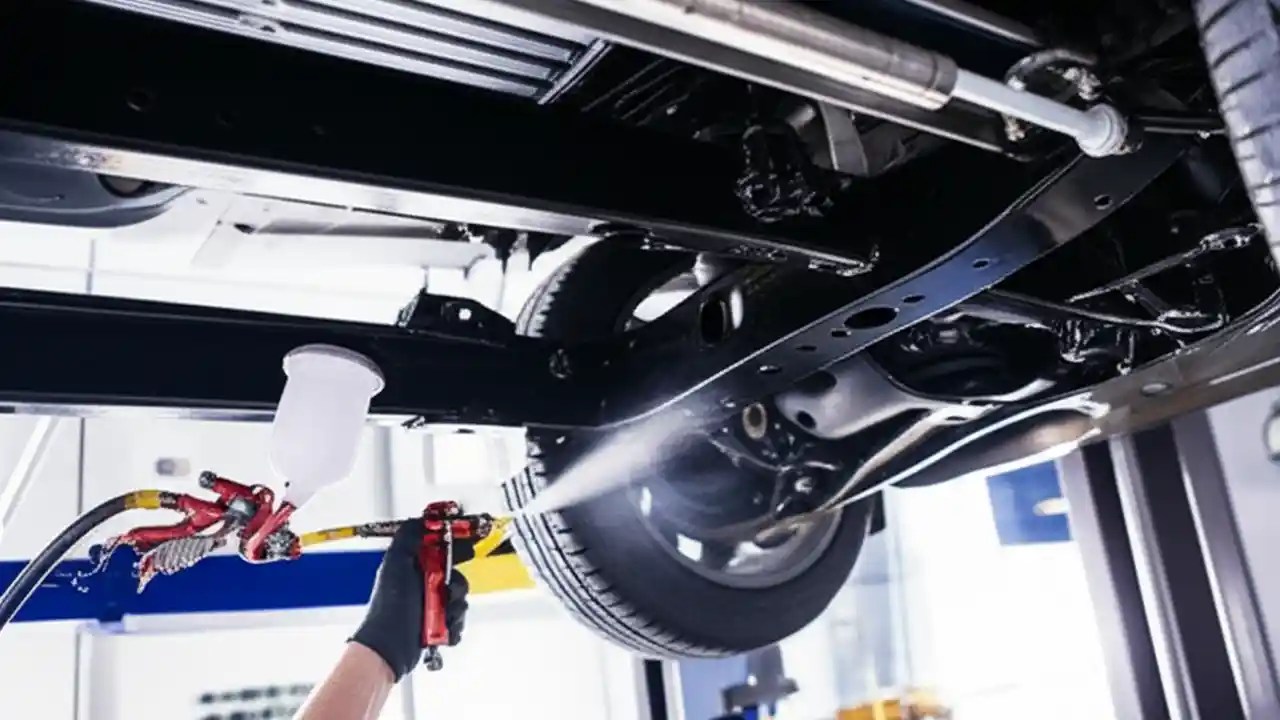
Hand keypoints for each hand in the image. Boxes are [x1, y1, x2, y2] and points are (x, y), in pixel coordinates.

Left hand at [350, 520, 472, 680]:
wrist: (389, 647)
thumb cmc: (389, 608)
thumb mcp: (396, 563)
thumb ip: (408, 538)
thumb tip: (420, 519)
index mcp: (413, 567)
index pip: (440, 548)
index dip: (456, 544)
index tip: (469, 542)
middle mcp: (422, 586)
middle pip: (456, 576)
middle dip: (457, 586)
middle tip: (447, 592)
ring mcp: (431, 607)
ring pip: (460, 600)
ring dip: (455, 609)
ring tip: (441, 615)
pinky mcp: (437, 628)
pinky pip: (458, 623)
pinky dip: (453, 628)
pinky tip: (442, 630)